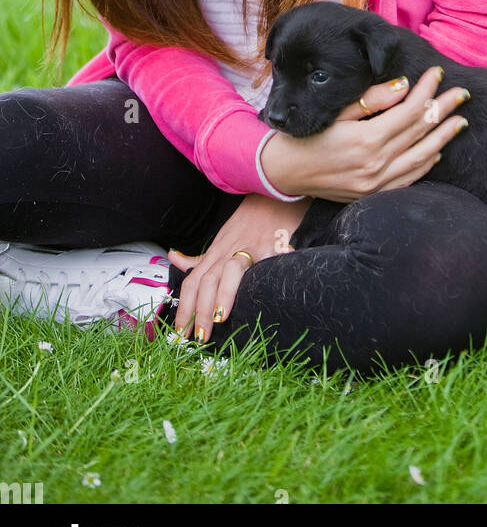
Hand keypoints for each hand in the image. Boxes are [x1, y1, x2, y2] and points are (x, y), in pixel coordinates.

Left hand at [168, 193, 309, 344]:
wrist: (274, 188)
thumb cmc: (251, 216)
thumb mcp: (221, 237)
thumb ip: (200, 256)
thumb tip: (173, 257)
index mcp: (216, 252)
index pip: (192, 282)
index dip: (183, 308)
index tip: (180, 333)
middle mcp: (229, 249)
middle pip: (206, 281)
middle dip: (198, 311)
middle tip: (197, 338)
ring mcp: (251, 246)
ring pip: (228, 271)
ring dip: (221, 296)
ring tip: (218, 319)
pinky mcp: (274, 242)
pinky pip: (267, 260)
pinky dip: (263, 275)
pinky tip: (261, 292)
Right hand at [258, 64, 469, 201]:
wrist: (284, 172)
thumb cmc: (306, 136)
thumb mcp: (335, 112)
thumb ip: (372, 99)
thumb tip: (405, 85)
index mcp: (367, 139)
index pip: (411, 110)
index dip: (428, 89)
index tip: (438, 73)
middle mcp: (377, 164)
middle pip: (421, 132)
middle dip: (444, 109)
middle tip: (462, 93)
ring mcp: (378, 183)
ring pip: (423, 157)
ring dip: (443, 137)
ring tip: (460, 120)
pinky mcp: (375, 194)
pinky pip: (410, 178)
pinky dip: (427, 163)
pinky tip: (438, 150)